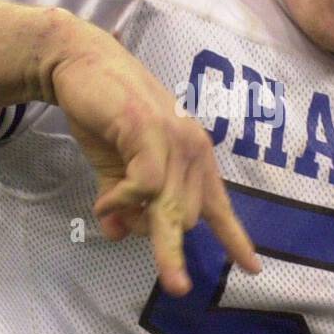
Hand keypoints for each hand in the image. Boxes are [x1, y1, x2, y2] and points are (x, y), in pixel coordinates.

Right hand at [49, 19, 259, 295]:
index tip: (251, 270)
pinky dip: (121, 201)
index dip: (235, 240)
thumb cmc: (103, 115)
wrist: (81, 63)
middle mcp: (193, 150)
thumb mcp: (115, 169)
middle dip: (153, 236)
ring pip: (170, 210)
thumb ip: (122, 204)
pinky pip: (145, 188)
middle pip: (186, 220)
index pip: (219, 207)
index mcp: (193, 159)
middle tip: (118, 224)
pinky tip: (104, 198)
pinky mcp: (150, 132)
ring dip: (134, 221)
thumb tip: (116, 235)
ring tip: (105, 209)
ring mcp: (175, 139)